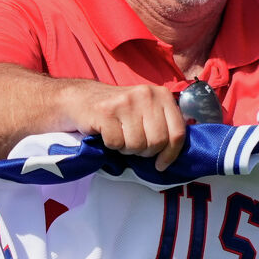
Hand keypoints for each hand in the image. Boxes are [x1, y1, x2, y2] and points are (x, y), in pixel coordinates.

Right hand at [65, 79, 187, 166]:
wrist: (81, 99)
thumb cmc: (118, 111)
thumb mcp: (147, 110)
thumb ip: (164, 124)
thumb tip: (176, 152)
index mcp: (162, 95)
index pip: (178, 132)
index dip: (170, 154)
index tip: (161, 164)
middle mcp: (146, 95)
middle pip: (157, 142)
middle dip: (145, 152)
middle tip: (133, 145)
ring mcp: (126, 102)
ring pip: (137, 145)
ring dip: (126, 149)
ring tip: (120, 136)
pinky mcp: (105, 112)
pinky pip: (116, 143)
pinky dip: (111, 145)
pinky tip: (107, 133)